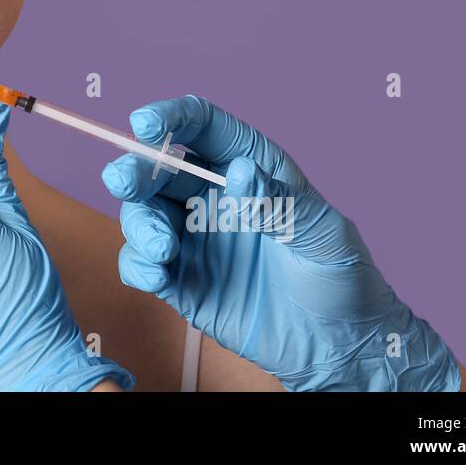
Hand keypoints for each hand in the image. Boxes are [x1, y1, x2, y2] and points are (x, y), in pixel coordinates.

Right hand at [101, 94, 460, 391]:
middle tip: (123, 181)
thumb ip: (278, 202)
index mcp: (250, 167)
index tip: (145, 124)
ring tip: (163, 248)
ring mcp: (193, 238)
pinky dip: (138, 264)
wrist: (339, 346)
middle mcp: (214, 196)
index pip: (203, 127)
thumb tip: (240, 173)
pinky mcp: (182, 280)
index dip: (171, 118)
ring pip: (143, 213)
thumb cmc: (342, 277)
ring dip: (140, 223)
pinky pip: (142, 263)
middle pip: (159, 168)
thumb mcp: (322, 234)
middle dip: (135, 170)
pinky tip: (157, 276)